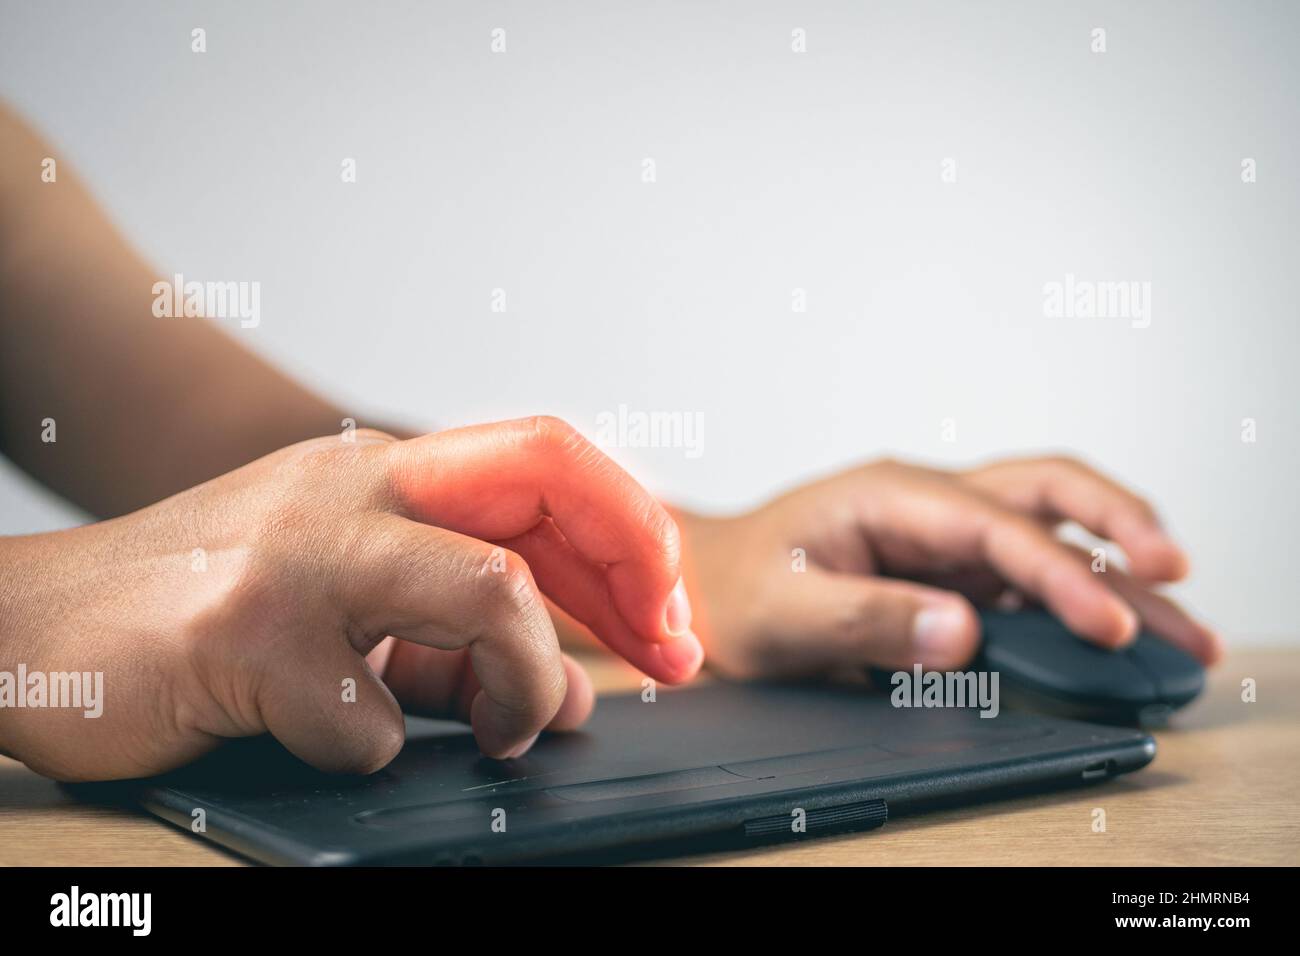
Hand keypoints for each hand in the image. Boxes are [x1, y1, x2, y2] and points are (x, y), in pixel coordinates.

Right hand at [0, 417, 700, 780]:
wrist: (32, 624)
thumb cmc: (202, 611)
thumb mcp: (347, 607)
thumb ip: (456, 644)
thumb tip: (565, 698)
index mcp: (384, 474)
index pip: (553, 464)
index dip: (636, 539)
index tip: (672, 626)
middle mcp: (351, 487)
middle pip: (546, 481)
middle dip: (635, 571)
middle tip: (666, 654)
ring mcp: (299, 552)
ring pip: (490, 589)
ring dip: (527, 678)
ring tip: (508, 732)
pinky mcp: (243, 631)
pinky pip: (368, 711)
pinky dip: (378, 746)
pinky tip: (337, 738)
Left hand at [677, 456, 1220, 678]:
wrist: (706, 583)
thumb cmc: (736, 587)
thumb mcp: (784, 612)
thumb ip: (867, 618)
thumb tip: (958, 632)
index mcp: (889, 496)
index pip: (996, 527)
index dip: (1060, 573)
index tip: (1106, 624)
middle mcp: (927, 502)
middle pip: (1046, 489)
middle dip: (1118, 524)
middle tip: (1174, 577)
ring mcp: (943, 531)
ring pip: (1051, 525)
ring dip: (1116, 560)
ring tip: (1180, 617)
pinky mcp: (948, 566)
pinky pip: (1027, 568)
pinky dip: (1080, 589)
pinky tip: (1114, 620)